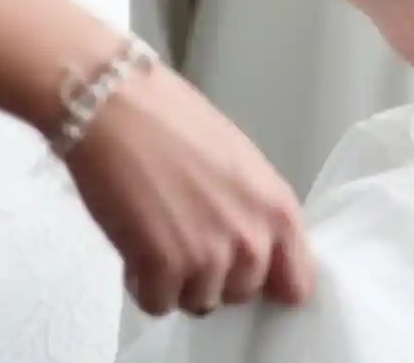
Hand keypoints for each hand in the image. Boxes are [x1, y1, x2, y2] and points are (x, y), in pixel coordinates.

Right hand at [63, 64, 313, 316]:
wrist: (117, 108)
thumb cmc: (174, 121)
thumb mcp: (240, 164)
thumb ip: (254, 211)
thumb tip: (250, 246)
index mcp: (279, 210)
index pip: (296, 284)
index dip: (270, 284)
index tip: (246, 273)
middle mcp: (252, 241)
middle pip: (240, 295)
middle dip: (214, 276)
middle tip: (186, 237)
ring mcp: (208, 258)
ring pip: (197, 302)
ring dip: (176, 281)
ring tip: (156, 234)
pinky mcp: (162, 269)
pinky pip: (157, 304)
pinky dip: (142, 284)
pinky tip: (135, 246)